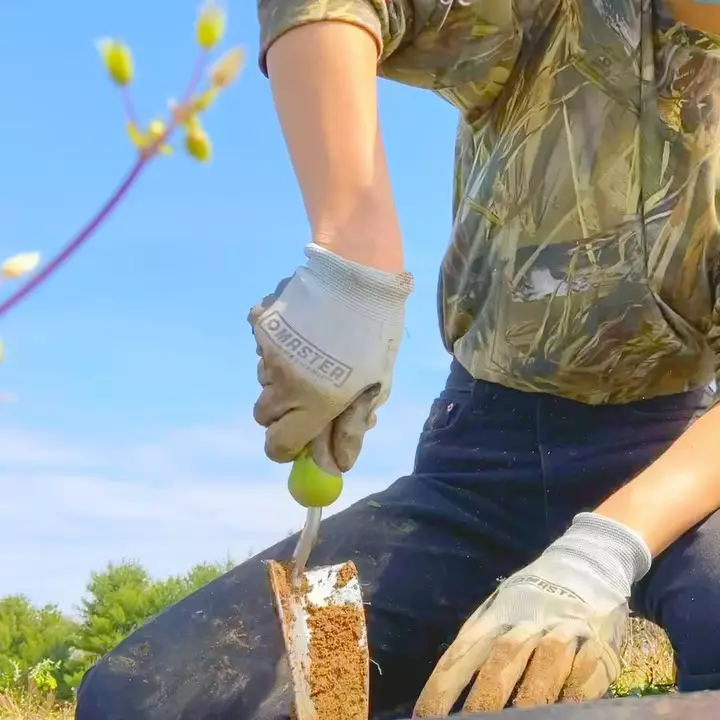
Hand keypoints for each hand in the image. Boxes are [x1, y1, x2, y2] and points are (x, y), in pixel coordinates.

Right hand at [248, 243, 412, 470]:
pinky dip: (279, 346)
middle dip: (283, 413)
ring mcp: (267, 349)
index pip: (278, 446)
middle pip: (264, 416)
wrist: (357, 270)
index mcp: (315, 401)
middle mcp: (283, 380)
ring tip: (314, 351)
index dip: (287, 448)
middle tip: (309, 395)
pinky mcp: (258, 322)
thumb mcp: (375, 387)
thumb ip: (350, 429)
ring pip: (263, 380)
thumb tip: (335, 466)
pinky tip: (304, 329)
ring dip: (282, 377)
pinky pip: (262, 348)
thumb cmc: (375, 333)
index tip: (299, 441)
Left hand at [414, 513, 651, 715]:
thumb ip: (481, 639)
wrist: (590, 560)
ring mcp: (564, 629)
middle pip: (503, 657)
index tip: (427, 716)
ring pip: (546, 663)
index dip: (444, 686)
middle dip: (487, 696)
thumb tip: (449, 682)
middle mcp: (527, 620)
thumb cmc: (534, 594)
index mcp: (497, 614)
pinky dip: (576, 692)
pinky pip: (587, 670)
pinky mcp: (599, 641)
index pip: (464, 651)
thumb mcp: (501, 606)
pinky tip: (567, 709)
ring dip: (532, 696)